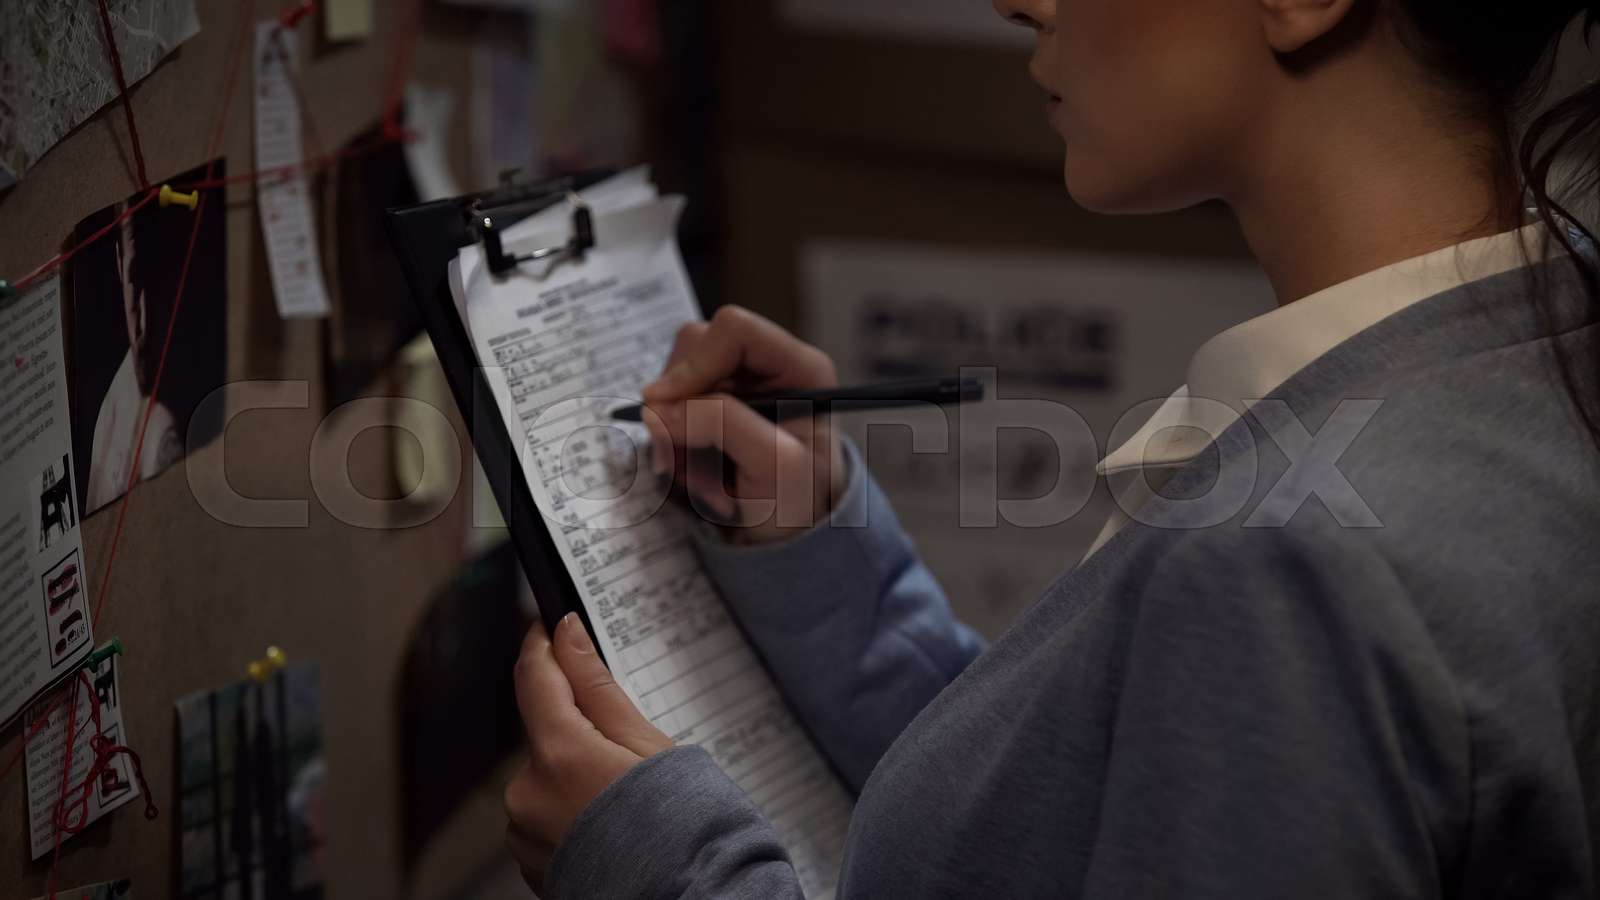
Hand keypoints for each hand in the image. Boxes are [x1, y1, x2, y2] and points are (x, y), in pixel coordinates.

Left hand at [504, 614, 673, 890]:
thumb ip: (597, 686)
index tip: (551, 626)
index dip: (543, 644)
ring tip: (626, 802)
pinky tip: (610, 826)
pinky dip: (572, 812)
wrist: (686, 899)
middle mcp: (527, 792)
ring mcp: (523, 832)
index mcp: (558, 755)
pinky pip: (544, 816)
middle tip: (629, 753)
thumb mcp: (646, 744)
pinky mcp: (528, 861)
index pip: (534, 676)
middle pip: (545, 733)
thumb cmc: (679, 828)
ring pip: (546, 776)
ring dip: (576, 775)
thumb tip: (567, 633)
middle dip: (579, 730)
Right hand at [640, 306, 845, 544]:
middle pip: (694, 347)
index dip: (694, 364)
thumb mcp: (774, 466)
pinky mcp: (710, 404)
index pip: (733, 330)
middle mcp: (766, 365)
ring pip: (672, 379)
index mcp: (799, 367)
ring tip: (703, 478)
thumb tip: (661, 406)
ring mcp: (735, 383)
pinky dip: (671, 444)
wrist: (790, 533)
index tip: (665, 407)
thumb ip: (724, 425)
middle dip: (678, 404)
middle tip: (684, 457)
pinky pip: (666, 409)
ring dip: (674, 433)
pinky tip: (696, 473)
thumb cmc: (800, 501)